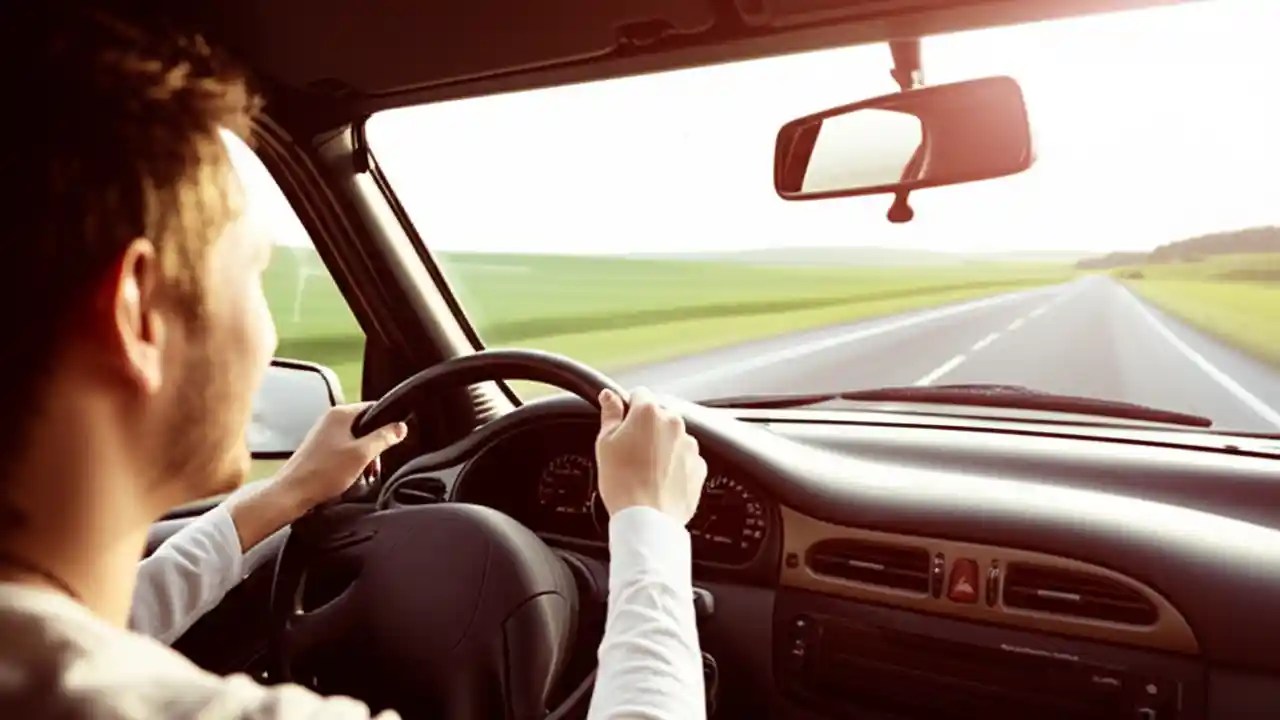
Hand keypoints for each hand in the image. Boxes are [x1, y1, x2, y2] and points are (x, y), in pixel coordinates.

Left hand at [273, 403, 408, 510]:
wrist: (292, 493)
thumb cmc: (323, 473)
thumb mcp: (362, 454)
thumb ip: (384, 438)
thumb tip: (400, 427)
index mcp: (340, 414)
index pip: (373, 407)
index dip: (386, 423)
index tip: (393, 439)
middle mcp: (330, 420)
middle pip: (365, 426)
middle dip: (375, 446)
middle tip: (375, 465)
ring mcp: (323, 435)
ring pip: (355, 440)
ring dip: (364, 457)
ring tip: (364, 474)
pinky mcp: (319, 450)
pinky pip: (344, 451)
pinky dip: (351, 462)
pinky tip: (351, 477)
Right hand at [595, 387, 707, 524]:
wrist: (647, 519)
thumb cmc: (622, 483)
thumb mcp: (605, 444)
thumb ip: (610, 414)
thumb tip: (609, 396)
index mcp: (648, 412)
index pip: (639, 395)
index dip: (628, 410)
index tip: (623, 425)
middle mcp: (673, 423)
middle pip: (658, 417)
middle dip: (646, 429)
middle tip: (630, 453)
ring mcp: (690, 444)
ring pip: (672, 437)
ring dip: (662, 447)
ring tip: (645, 471)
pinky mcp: (699, 465)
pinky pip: (685, 458)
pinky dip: (675, 465)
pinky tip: (659, 480)